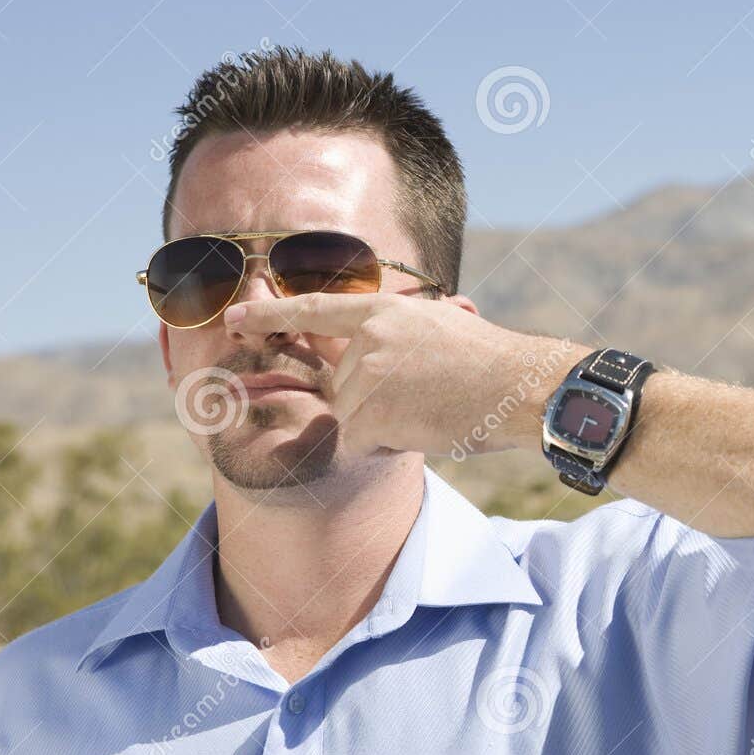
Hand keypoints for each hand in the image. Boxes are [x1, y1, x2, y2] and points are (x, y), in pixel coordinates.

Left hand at [223, 293, 577, 456]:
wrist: (520, 387)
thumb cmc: (492, 367)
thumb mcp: (440, 327)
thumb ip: (395, 336)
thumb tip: (366, 355)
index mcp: (384, 310)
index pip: (315, 309)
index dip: (270, 314)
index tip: (233, 316)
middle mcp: (368, 337)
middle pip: (342, 387)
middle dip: (375, 405)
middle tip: (426, 399)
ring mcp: (367, 373)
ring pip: (352, 417)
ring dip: (386, 427)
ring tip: (431, 410)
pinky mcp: (371, 410)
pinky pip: (361, 442)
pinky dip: (389, 445)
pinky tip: (425, 427)